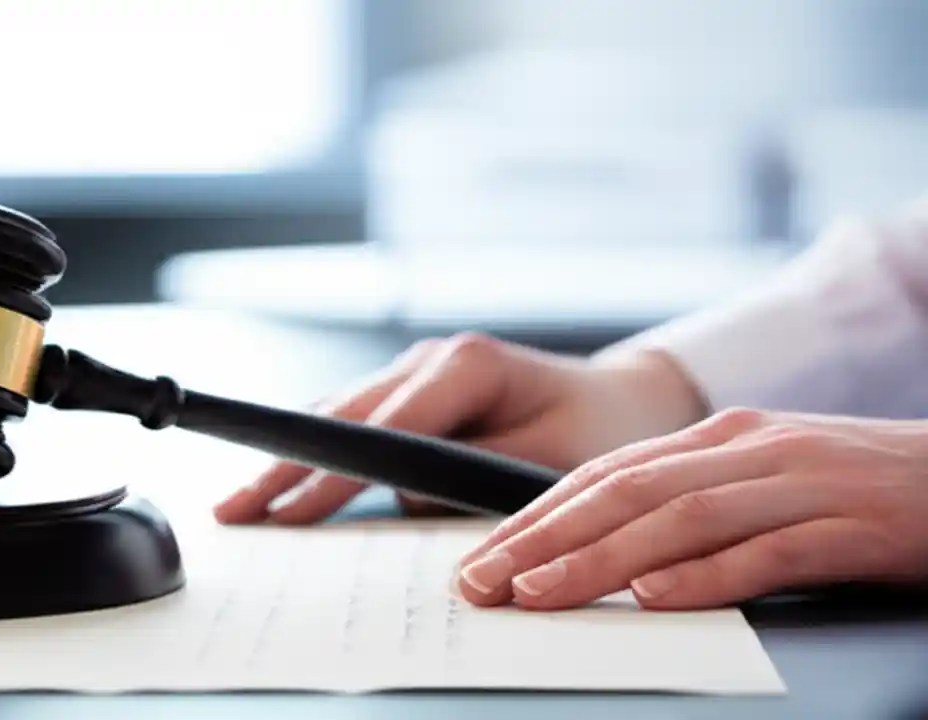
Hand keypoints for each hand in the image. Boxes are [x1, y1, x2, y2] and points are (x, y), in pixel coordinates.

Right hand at [212, 332, 707, 524]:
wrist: (626, 400)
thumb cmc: (600, 430)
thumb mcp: (557, 461)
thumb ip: (477, 478)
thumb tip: (401, 500)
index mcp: (468, 364)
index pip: (384, 426)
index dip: (332, 472)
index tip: (286, 508)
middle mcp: (432, 358)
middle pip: (343, 415)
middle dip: (289, 465)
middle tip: (235, 510)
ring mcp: (417, 370)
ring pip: (339, 414)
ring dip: (292, 459)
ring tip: (241, 503)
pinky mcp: (414, 391)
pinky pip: (356, 421)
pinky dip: (319, 453)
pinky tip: (281, 483)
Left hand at [456, 407, 927, 609]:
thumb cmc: (857, 490)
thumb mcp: (763, 483)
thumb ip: (691, 506)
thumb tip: (606, 554)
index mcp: (719, 438)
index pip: (605, 476)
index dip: (535, 517)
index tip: (481, 556)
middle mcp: (748, 449)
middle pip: (624, 493)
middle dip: (542, 539)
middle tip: (482, 582)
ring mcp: (801, 482)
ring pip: (680, 518)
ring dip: (599, 559)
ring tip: (538, 595)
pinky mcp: (854, 525)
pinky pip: (770, 551)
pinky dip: (707, 576)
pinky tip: (656, 599)